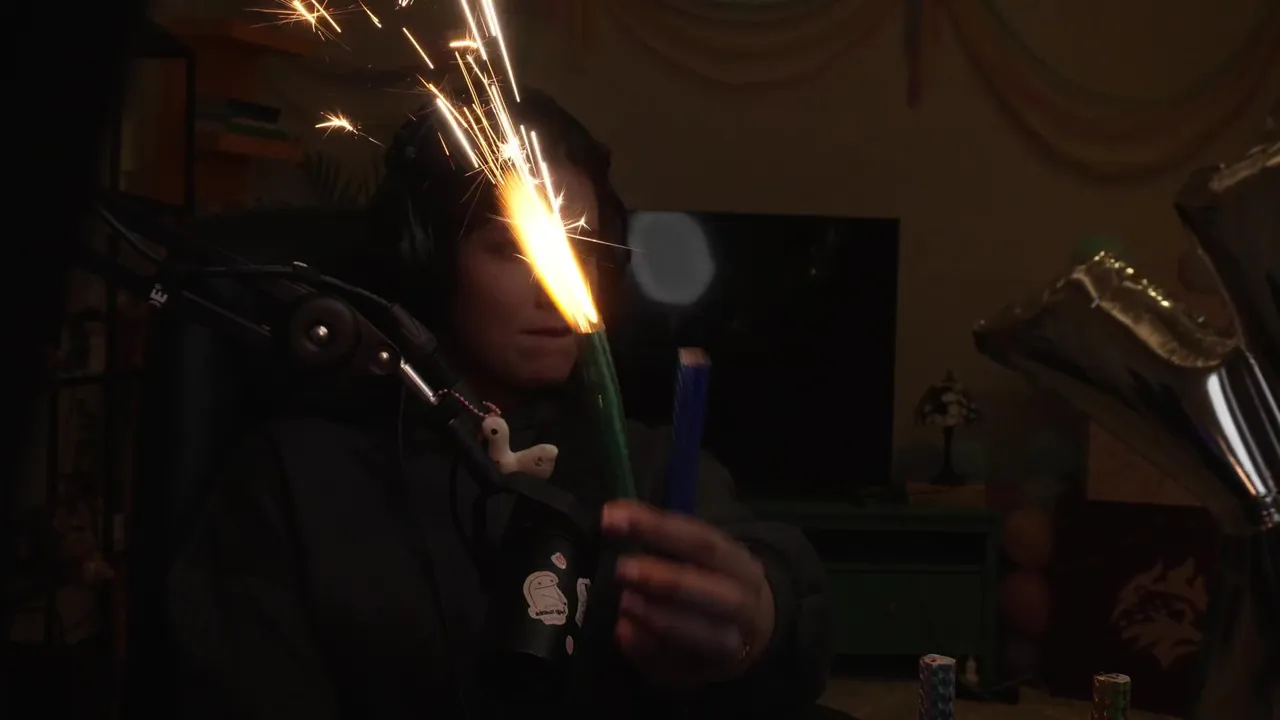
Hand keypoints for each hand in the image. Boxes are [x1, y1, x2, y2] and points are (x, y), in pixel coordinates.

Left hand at [600, 500, 774, 688]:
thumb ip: (659, 536)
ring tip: (624, 604)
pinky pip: (680, 667)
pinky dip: (649, 650)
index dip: (656, 528)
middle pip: (712, 591)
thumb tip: (614, 517)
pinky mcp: (707, 673)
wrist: (747, 627)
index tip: (611, 518)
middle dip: (666, 580)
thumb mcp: (695, 553)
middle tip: (622, 570)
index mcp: (737, 563)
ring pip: (706, 634)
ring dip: (659, 619)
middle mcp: (742, 603)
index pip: (702, 541)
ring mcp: (731, 643)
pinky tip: (622, 635)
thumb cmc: (707, 579)